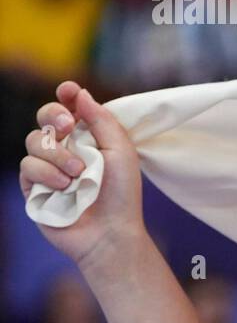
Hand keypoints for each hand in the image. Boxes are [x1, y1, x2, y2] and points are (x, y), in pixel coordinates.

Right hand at [19, 80, 144, 268]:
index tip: (68, 91)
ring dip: (58, 155)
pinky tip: (64, 187)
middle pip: (45, 117)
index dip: (66, 96)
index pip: (71, 108)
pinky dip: (47, 174)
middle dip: (54, 116)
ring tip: (78, 174)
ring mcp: (48, 166)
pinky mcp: (33, 186)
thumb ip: (102, 121)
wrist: (109, 232)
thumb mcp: (121, 151)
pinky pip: (28, 166)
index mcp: (89, 137)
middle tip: (70, 127)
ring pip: (34, 141)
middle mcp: (66, 148)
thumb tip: (80, 93)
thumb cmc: (121, 194)